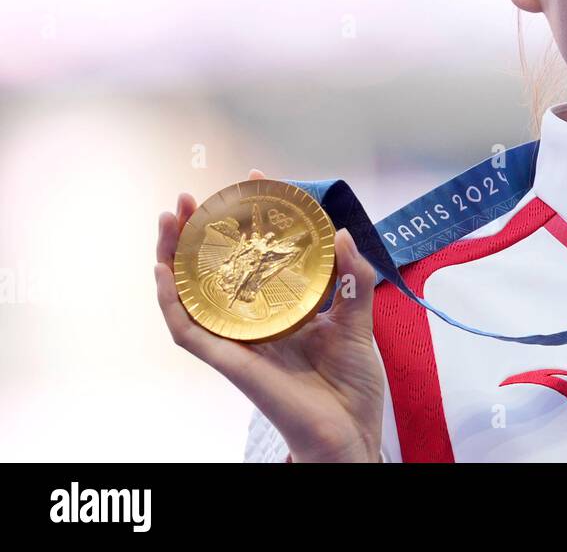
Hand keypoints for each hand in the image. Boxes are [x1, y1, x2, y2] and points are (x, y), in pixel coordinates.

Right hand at [155, 169, 384, 461]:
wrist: (349, 431)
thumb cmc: (350, 384)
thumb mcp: (357, 321)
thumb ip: (353, 279)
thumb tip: (341, 233)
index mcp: (281, 307)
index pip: (257, 254)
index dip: (251, 218)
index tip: (255, 179)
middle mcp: (253, 321)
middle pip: (214, 270)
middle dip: (199, 232)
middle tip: (192, 196)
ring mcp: (237, 341)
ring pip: (192, 294)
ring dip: (175, 256)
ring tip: (170, 219)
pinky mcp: (230, 362)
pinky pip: (189, 331)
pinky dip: (172, 303)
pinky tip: (164, 272)